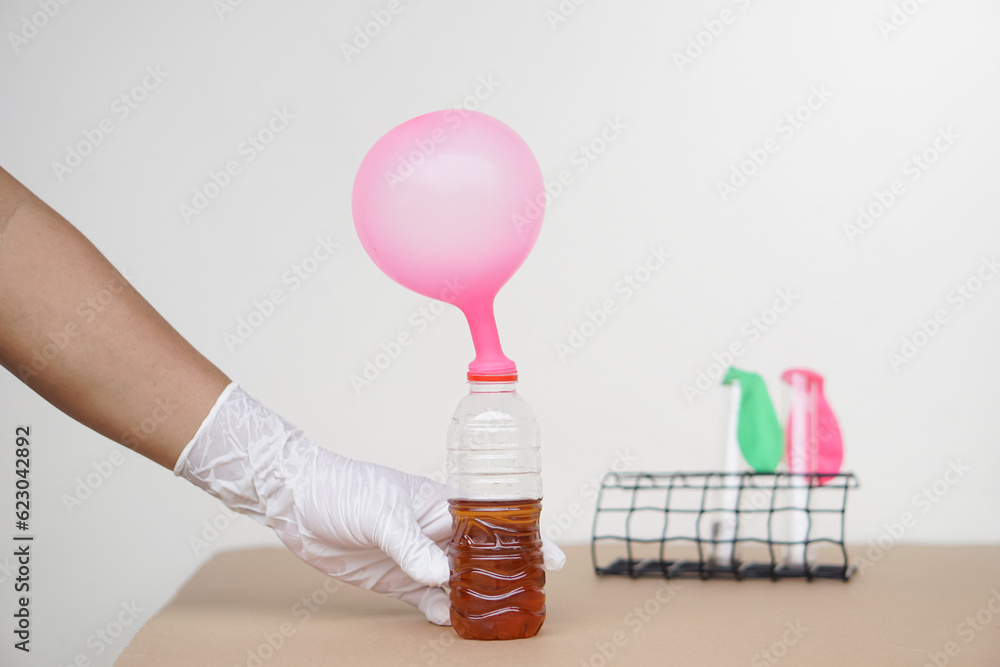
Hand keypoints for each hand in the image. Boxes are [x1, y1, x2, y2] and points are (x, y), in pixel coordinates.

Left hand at [175, 383, 564, 624]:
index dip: (524, 535)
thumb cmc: (343, 487)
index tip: (554, 555)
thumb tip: (441, 574)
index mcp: (442, 503)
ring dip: (478, 597)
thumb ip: (411, 544)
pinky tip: (457, 624)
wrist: (298, 501)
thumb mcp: (380, 512)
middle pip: (482, 555)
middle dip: (506, 573)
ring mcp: (418, 556)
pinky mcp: (397, 578)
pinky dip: (445, 612)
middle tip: (532, 595)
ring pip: (459, 581)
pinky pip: (429, 600)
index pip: (493, 518)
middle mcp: (436, 530)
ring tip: (501, 616)